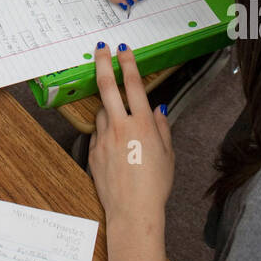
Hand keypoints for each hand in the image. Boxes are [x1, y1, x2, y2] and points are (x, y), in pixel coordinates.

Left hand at [89, 42, 173, 222]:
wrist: (133, 211)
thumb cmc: (155, 185)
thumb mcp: (168, 154)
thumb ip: (162, 127)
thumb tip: (158, 108)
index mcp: (142, 125)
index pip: (133, 85)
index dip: (128, 63)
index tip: (123, 49)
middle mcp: (120, 127)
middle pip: (106, 86)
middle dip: (103, 63)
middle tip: (100, 48)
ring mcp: (103, 138)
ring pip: (102, 112)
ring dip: (109, 111)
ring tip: (123, 129)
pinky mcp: (92, 151)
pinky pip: (98, 134)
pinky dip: (105, 133)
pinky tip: (116, 147)